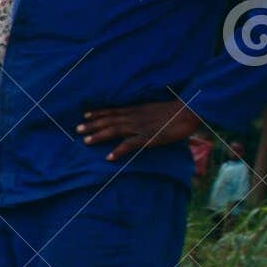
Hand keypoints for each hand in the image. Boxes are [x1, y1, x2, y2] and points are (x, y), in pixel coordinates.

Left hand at [78, 100, 201, 161]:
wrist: (189, 110)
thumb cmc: (177, 111)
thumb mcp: (157, 109)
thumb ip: (147, 113)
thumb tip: (144, 118)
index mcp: (137, 110)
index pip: (113, 111)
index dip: (98, 113)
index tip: (85, 115)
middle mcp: (135, 117)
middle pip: (109, 120)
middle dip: (92, 125)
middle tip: (77, 129)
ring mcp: (140, 127)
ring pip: (114, 130)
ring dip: (99, 135)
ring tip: (85, 140)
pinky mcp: (148, 137)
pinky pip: (129, 144)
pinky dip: (118, 150)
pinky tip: (108, 157)